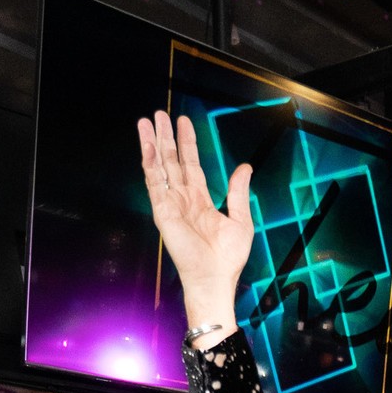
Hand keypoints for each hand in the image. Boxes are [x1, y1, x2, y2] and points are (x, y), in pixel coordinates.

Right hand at [137, 111, 252, 332]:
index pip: (191, 165)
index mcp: (200, 200)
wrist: (215, 278)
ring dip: (152, 143)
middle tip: (159, 113)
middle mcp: (183, 199)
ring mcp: (171, 204)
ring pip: (159, 167)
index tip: (183, 122)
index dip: (187, 143)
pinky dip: (150, 163)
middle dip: (165, 137)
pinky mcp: (163, 212)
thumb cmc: (227, 258)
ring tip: (147, 120)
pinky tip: (148, 146)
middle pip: (171, 161)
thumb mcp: (241, 219)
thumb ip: (238, 192)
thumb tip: (244, 167)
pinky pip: (155, 183)